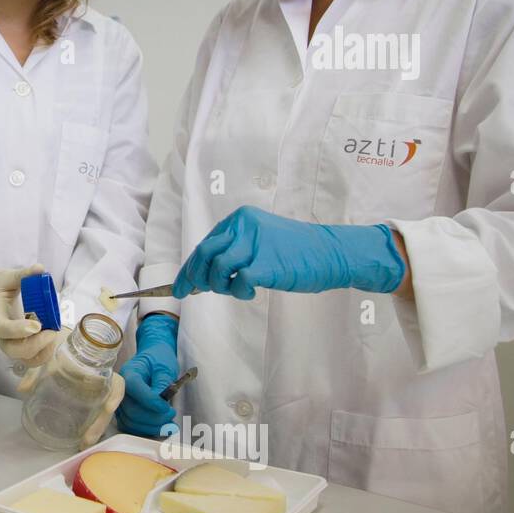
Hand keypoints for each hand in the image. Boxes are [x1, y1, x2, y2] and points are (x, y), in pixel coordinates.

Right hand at [0, 264, 58, 363]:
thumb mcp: (5, 277)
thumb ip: (22, 274)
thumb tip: (40, 269)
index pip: (2, 329)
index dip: (19, 330)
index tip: (37, 324)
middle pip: (13, 350)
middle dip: (35, 345)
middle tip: (51, 331)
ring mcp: (7, 342)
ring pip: (23, 358)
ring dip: (41, 352)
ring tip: (53, 335)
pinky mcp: (17, 345)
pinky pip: (29, 358)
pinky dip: (42, 354)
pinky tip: (51, 339)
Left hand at [15, 337, 124, 449]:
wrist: (56, 332)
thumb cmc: (59, 340)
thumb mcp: (48, 350)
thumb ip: (36, 369)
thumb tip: (23, 389)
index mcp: (99, 367)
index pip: (117, 383)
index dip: (115, 395)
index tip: (108, 407)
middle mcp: (102, 380)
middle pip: (109, 404)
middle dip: (100, 423)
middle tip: (86, 441)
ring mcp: (96, 389)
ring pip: (102, 411)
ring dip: (96, 428)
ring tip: (83, 444)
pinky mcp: (87, 395)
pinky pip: (93, 411)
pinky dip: (89, 424)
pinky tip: (80, 437)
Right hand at [115, 314, 179, 437]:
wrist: (153, 358)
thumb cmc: (159, 360)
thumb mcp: (165, 367)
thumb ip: (163, 383)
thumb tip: (160, 402)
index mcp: (129, 373)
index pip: (134, 387)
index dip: (151, 401)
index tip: (168, 408)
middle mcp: (121, 389)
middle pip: (132, 410)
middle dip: (154, 417)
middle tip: (172, 413)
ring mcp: (121, 402)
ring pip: (131, 422)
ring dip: (152, 427)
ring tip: (170, 424)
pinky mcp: (125, 412)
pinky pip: (132, 426)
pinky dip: (147, 430)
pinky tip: (162, 427)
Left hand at [172, 205, 405, 299]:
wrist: (331, 253)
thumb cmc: (295, 251)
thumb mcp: (260, 241)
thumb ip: (233, 251)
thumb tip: (203, 276)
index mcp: (240, 219)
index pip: (205, 244)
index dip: (190, 268)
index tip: (182, 286)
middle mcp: (244, 226)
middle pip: (204, 254)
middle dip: (195, 278)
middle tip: (196, 293)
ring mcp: (255, 244)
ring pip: (217, 269)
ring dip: (220, 286)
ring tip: (236, 289)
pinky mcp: (267, 264)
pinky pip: (239, 283)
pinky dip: (240, 292)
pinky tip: (251, 292)